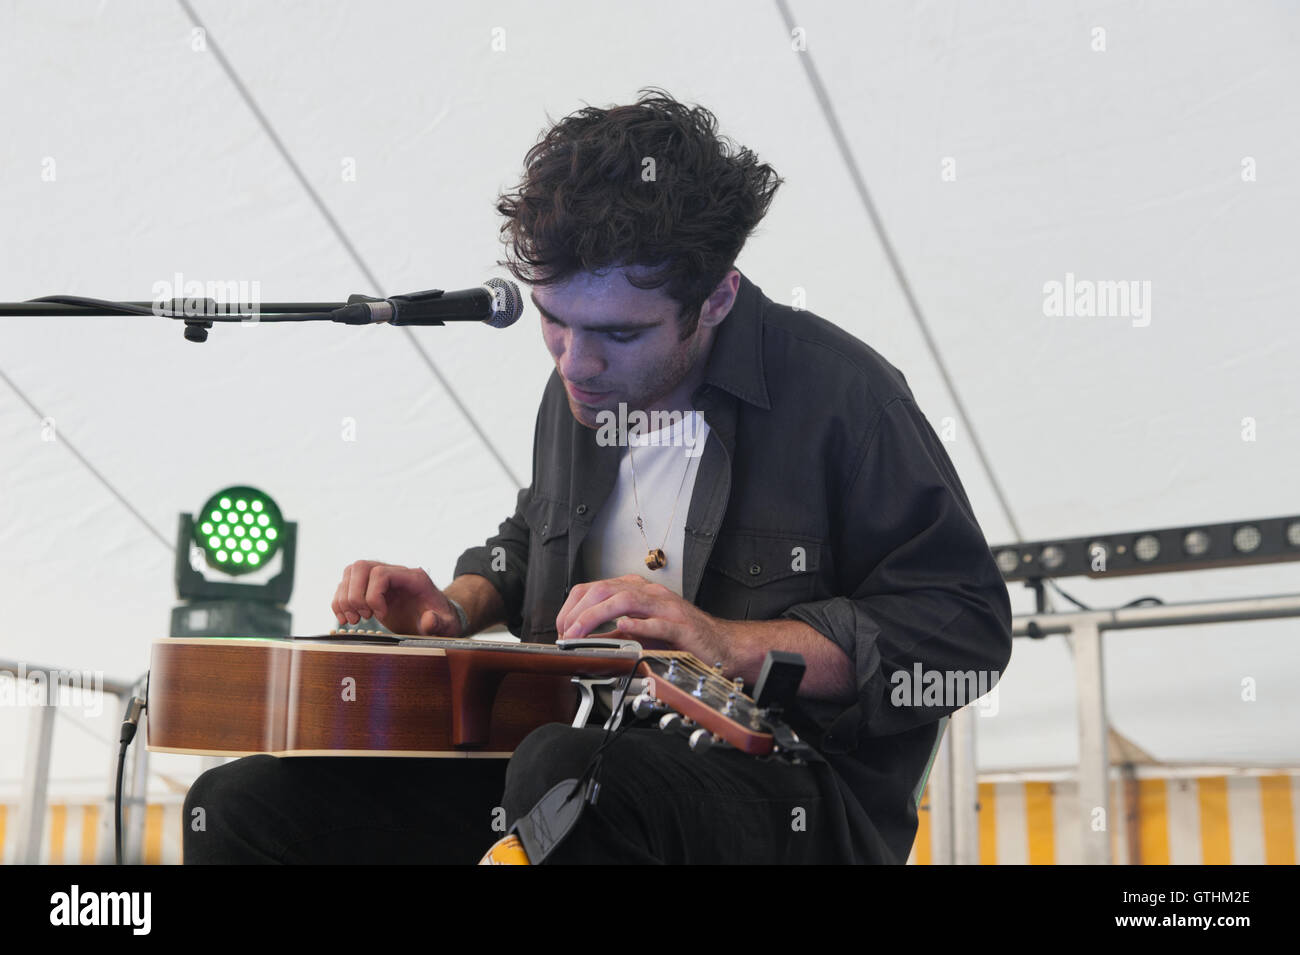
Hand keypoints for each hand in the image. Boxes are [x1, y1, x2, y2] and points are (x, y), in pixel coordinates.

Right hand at [331, 560, 460, 636]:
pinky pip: (346, 584)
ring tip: (355, 619)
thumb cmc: (443, 620)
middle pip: (361, 567)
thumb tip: (429, 620)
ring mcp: (381, 578)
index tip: (380, 615)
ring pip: (350, 572)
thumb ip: (439, 623)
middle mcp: (395, 573)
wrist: (438, 619)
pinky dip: (340, 601)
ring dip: (345, 598)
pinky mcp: (371, 588)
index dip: (373, 595)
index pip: (381, 573)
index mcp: (414, 578)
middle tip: (364, 617)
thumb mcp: (447, 625)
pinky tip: (346, 618)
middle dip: (355, 595)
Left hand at [556, 574, 736, 668]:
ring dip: (597, 616)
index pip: (595, 588)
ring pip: (626, 600)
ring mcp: (666, 607)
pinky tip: (622, 629)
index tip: (562, 627)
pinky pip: (657, 622)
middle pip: (605, 590)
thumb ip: (614, 633)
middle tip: (566, 633)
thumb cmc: (682, 637)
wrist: (719, 645)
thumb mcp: (641, 633)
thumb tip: (584, 640)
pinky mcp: (682, 626)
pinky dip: (637, 625)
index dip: (573, 607)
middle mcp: (650, 594)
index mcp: (638, 591)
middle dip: (579, 611)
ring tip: (580, 632)